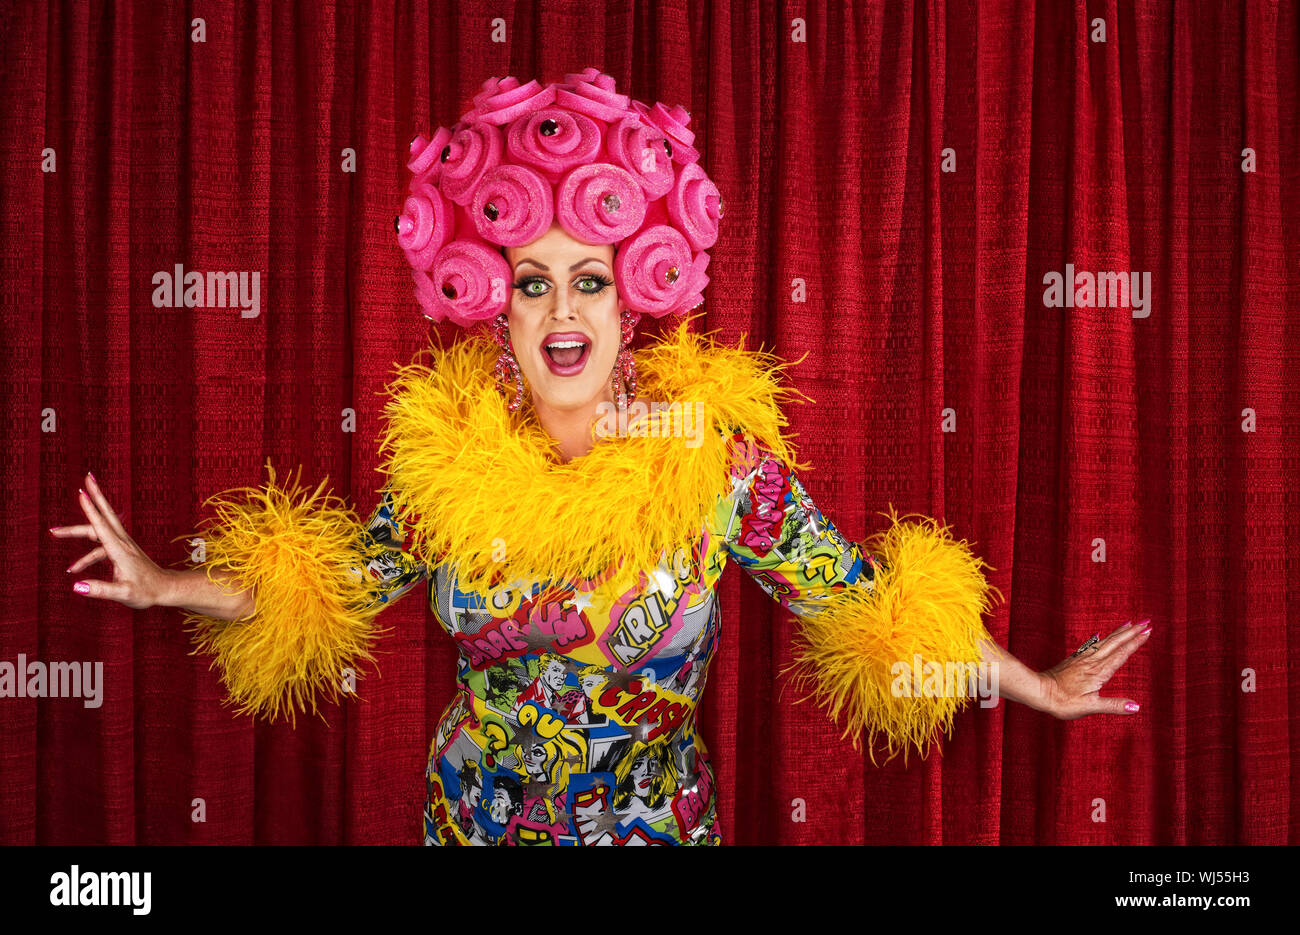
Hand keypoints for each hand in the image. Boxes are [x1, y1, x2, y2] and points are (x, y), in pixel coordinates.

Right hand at [49, 471, 173, 609]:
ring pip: (98, 531)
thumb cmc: (147, 591)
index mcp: (120, 550)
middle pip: (105, 516)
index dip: (90, 509)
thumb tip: (75, 585)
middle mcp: (122, 543)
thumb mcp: (123, 594)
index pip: (102, 525)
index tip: (81, 493)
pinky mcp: (123, 550)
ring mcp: (123, 545)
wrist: (165, 589)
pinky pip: (100, 547)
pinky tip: (74, 569)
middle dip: (94, 497)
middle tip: (86, 479)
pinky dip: (86, 556)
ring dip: (77, 531)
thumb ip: (100, 590)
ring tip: (55, 532)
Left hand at [1040, 619, 1150, 719]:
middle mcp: (1092, 661)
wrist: (1039, 691)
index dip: (1135, 643)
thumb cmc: (1063, 701)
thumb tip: (1136, 707)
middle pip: (1115, 643)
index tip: (1148, 631)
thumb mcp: (1090, 707)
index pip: (1121, 654)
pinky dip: (1104, 638)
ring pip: (1105, 641)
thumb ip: (1113, 706)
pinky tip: (1103, 636)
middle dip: (1132, 632)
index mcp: (1099, 672)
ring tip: (1130, 623)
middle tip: (1146, 621)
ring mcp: (1083, 659)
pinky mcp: (1075, 659)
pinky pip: (1094, 645)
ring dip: (1119, 632)